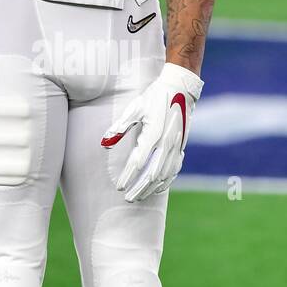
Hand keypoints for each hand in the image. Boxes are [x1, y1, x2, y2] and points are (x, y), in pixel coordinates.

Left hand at [101, 62, 202, 201]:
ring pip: (164, 175)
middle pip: (151, 174)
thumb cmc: (154, 97)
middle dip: (139, 188)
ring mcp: (176, 147)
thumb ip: (120, 128)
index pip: (138, 163)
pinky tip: (158, 187)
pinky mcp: (181, 146)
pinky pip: (174, 170)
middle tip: (128, 198)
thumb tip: (104, 143)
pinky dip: (166, 181)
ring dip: (151, 189)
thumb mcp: (135, 109)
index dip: (128, 176)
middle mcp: (166, 144)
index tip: (119, 186)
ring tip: (140, 196)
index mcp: (153, 135)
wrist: (180, 88)